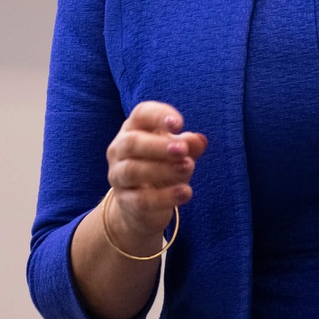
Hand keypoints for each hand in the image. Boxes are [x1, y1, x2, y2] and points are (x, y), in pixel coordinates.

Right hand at [104, 101, 207, 245]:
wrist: (141, 204)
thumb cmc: (162, 164)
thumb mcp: (179, 151)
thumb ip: (189, 144)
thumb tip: (200, 141)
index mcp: (134, 128)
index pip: (141, 114)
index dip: (159, 116)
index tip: (179, 124)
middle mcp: (120, 149)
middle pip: (132, 142)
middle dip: (158, 145)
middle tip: (183, 150)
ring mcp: (118, 176)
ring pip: (132, 170)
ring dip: (162, 169)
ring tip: (188, 168)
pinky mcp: (125, 202)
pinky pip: (141, 200)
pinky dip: (165, 197)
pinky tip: (186, 192)